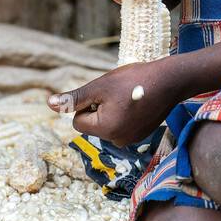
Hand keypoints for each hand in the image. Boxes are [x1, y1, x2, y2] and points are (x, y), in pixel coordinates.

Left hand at [48, 56, 189, 147]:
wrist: (171, 80)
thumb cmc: (133, 80)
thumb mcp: (99, 86)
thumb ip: (74, 99)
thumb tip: (49, 104)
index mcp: (105, 130)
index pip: (78, 121)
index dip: (88, 104)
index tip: (106, 93)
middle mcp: (117, 141)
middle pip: (93, 125)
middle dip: (100, 109)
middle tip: (118, 93)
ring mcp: (131, 140)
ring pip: (107, 125)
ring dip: (112, 111)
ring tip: (129, 97)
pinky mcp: (141, 135)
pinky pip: (121, 126)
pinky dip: (125, 114)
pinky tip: (138, 102)